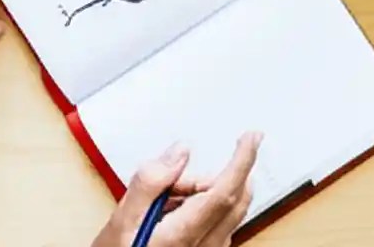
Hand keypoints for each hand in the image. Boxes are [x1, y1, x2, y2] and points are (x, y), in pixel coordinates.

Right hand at [92, 133, 262, 246]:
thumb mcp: (122, 220)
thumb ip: (150, 182)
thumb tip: (180, 152)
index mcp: (184, 234)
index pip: (224, 192)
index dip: (242, 161)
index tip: (252, 137)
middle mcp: (205, 246)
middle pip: (233, 199)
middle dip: (215, 176)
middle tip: (178, 178)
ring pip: (226, 209)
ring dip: (203, 194)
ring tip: (161, 205)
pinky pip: (219, 223)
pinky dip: (201, 208)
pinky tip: (169, 216)